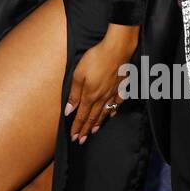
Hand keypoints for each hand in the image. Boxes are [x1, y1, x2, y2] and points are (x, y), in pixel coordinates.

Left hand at [65, 23, 137, 142]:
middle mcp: (102, 98)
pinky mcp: (120, 87)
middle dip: (86, 130)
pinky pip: (117, 103)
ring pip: (104, 113)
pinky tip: (112, 114)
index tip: (74, 138)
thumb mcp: (78, 75)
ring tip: (94, 131)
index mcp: (90, 95)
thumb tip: (69, 111)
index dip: (77, 128)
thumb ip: (74, 94)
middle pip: (92, 117)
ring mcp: (112, 93)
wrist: (117, 50)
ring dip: (98, 123)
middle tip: (81, 140)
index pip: (82, 116)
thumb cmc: (95, 59)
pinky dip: (113, 111)